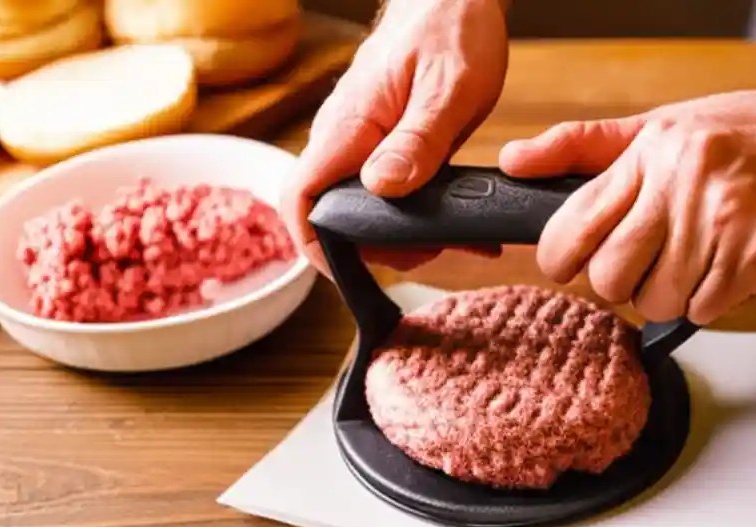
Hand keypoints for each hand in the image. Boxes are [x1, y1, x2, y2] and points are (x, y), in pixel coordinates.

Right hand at [282, 0, 508, 275]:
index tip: (354, 271)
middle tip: (432, 252)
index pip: (301, 198)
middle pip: (329, 215)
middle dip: (373, 250)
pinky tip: (454, 220)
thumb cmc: (451, 26)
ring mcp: (359, 141)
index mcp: (349, 126)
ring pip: (358, 207)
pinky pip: (382, 189)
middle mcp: (343, 138)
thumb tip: (382, 190)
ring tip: (454, 239)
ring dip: (398, 235)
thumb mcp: (450, 89)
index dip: (316, 245)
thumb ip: (418, 141)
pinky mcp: (381, 142)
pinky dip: (412, 213)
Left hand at [499, 90, 755, 323]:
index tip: (574, 262)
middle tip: (644, 264)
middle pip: (608, 277)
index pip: (571, 226)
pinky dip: (708, 300)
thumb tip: (515, 162)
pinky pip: (702, 310)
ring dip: (667, 296)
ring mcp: (721, 224)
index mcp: (652, 152)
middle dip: (619, 283)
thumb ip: (584, 146)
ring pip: (654, 301)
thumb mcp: (664, 124)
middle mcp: (682, 185)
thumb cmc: (754, 134)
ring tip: (693, 261)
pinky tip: (726, 267)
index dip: (563, 258)